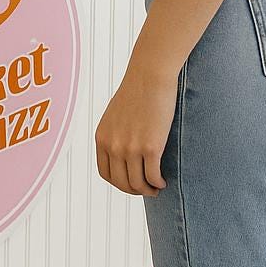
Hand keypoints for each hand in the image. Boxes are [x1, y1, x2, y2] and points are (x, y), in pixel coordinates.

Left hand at [94, 52, 179, 196]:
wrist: (150, 76)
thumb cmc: (137, 92)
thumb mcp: (116, 115)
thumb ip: (115, 134)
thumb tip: (123, 155)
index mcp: (102, 138)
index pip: (106, 173)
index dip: (120, 184)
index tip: (132, 183)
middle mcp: (113, 145)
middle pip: (121, 183)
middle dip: (135, 191)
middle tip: (148, 189)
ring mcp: (130, 147)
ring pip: (137, 184)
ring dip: (148, 190)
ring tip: (157, 187)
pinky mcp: (150, 147)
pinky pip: (153, 176)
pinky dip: (158, 183)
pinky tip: (163, 180)